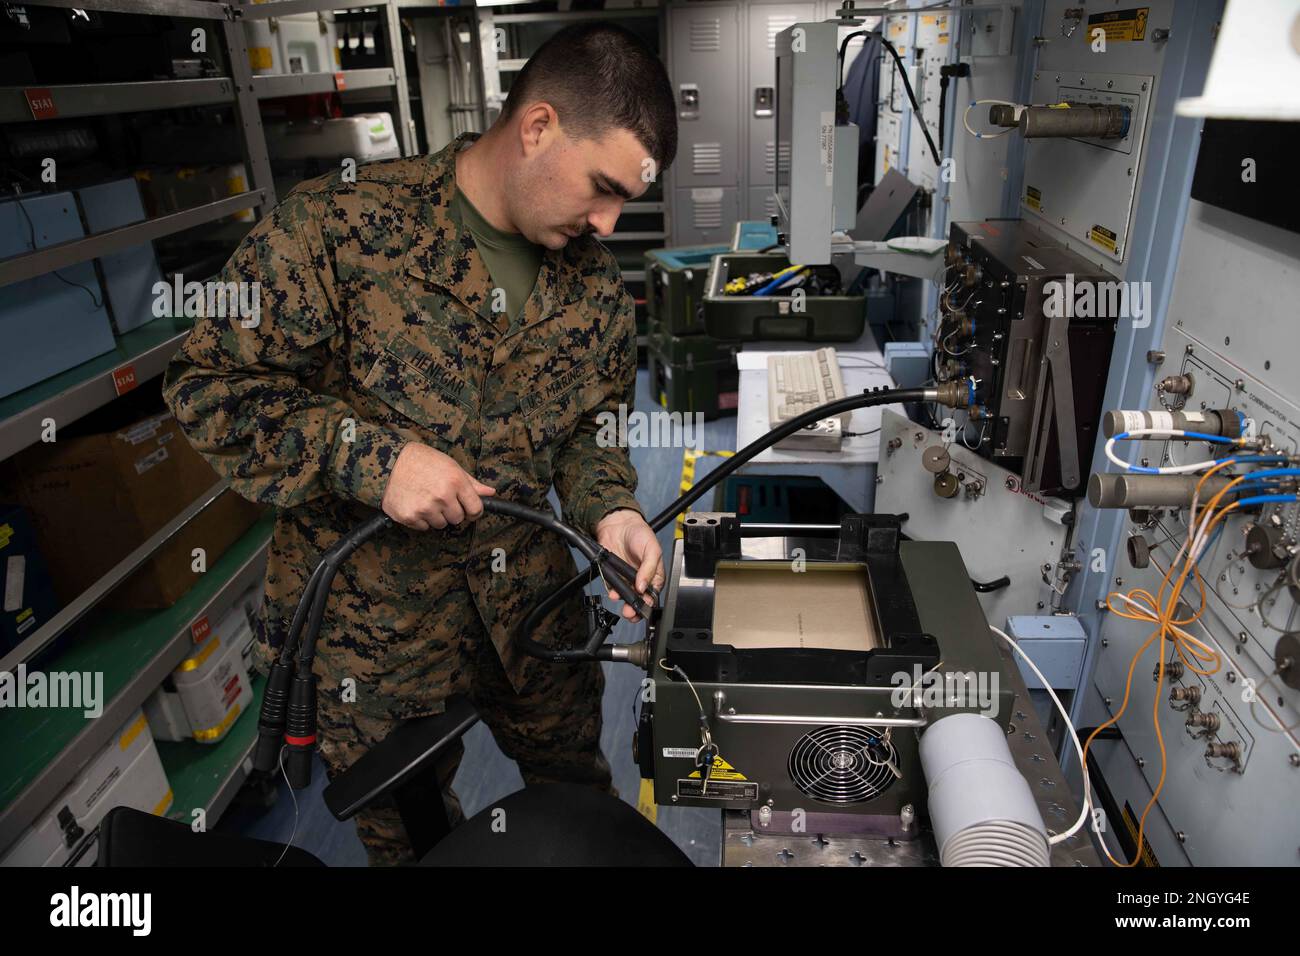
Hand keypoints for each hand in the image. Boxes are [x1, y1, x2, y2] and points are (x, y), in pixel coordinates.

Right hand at [381, 443, 495, 529]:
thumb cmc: (421, 460)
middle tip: (440, 498)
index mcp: (455, 481)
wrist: (388, 461)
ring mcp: (426, 508)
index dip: (473, 511)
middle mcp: (442, 496)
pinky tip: (415, 503)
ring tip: (425, 499)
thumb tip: (490, 493)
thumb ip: (470, 482)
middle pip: (458, 519)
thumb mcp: (449, 465)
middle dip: (452, 511)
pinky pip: (424, 527)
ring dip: (436, 516)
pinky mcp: (410, 517)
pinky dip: (421, 519)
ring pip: (441, 525)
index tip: (468, 509)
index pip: (476, 509)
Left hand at [594, 509, 663, 620]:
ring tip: (623, 604)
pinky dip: (612, 593)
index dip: (649, 602)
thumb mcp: (652, 549)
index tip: (644, 605)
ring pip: (625, 597)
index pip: (653, 594)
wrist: (618, 523)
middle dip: (635, 609)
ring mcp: (626, 578)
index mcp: (653, 574)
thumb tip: (643, 586)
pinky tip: (613, 593)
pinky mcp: (612, 575)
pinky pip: (612, 588)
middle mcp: (640, 579)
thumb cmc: (639, 533)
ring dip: (624, 603)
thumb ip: (649, 568)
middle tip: (632, 612)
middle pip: (639, 600)